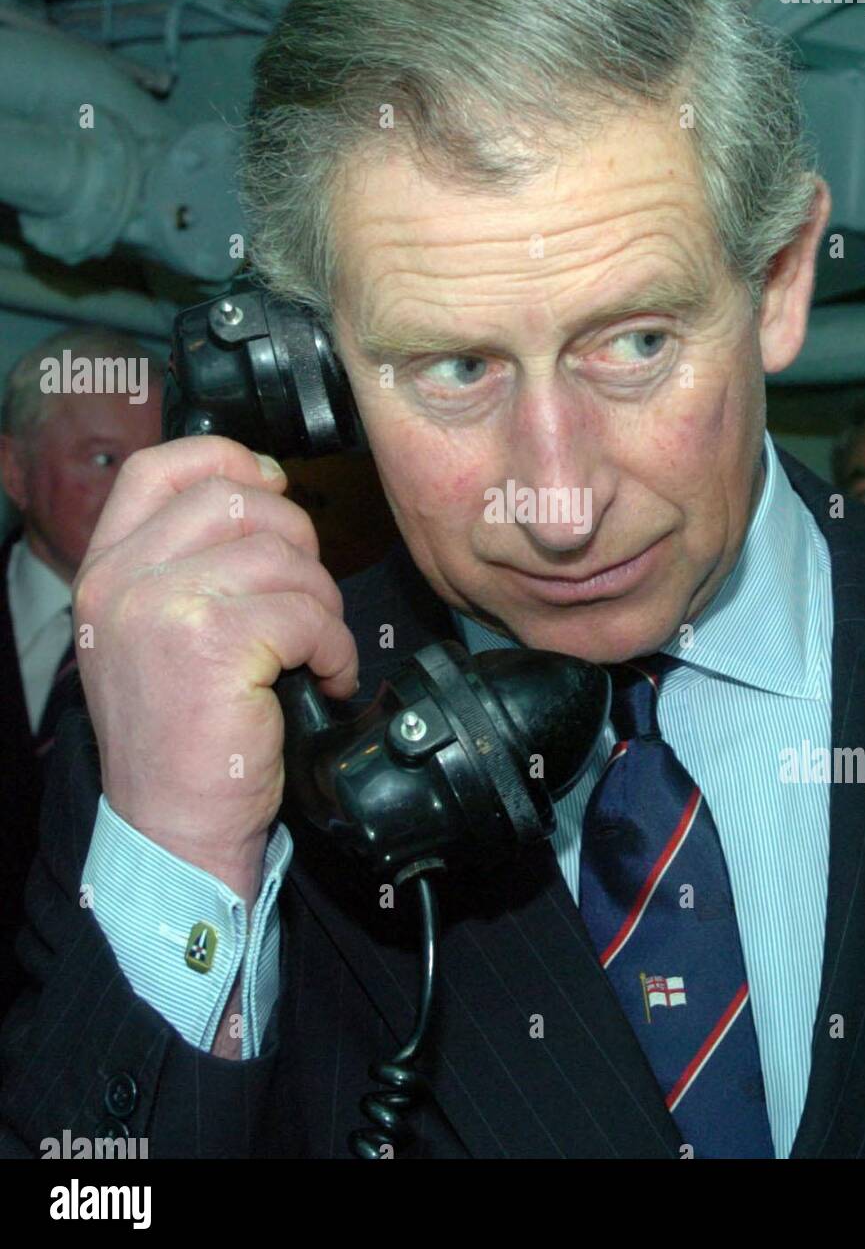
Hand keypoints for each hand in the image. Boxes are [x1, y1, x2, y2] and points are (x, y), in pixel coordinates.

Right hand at [72, 436, 358, 904]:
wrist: (173, 827)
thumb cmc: (183, 736)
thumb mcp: (157, 633)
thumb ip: (189, 563)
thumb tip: (263, 492)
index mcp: (107, 569)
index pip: (160, 467)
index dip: (231, 459)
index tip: (275, 487)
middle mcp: (124, 579)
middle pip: (238, 500)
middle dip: (298, 543)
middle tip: (307, 599)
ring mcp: (164, 606)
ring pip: (283, 556)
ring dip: (323, 603)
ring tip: (317, 649)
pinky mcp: (215, 643)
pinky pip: (308, 612)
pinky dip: (337, 647)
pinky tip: (327, 679)